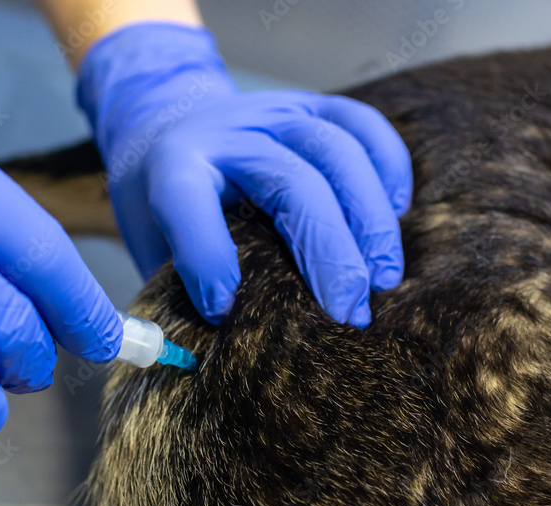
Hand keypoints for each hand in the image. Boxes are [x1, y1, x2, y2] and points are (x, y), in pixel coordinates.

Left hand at [77, 23, 412, 326]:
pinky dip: (389, 166)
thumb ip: (180, 284)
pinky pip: (363, 123)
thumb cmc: (161, 203)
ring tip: (384, 281)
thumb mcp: (151, 241)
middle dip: (328, 254)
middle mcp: (227, 132)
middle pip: (290, 182)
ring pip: (338, 152)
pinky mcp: (310, 104)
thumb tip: (214, 357)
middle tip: (349, 316)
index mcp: (173, 165)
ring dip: (370, 222)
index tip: (223, 312)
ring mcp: (274, 112)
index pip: (188, 202)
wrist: (165, 121)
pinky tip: (399, 212)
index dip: (207, 257)